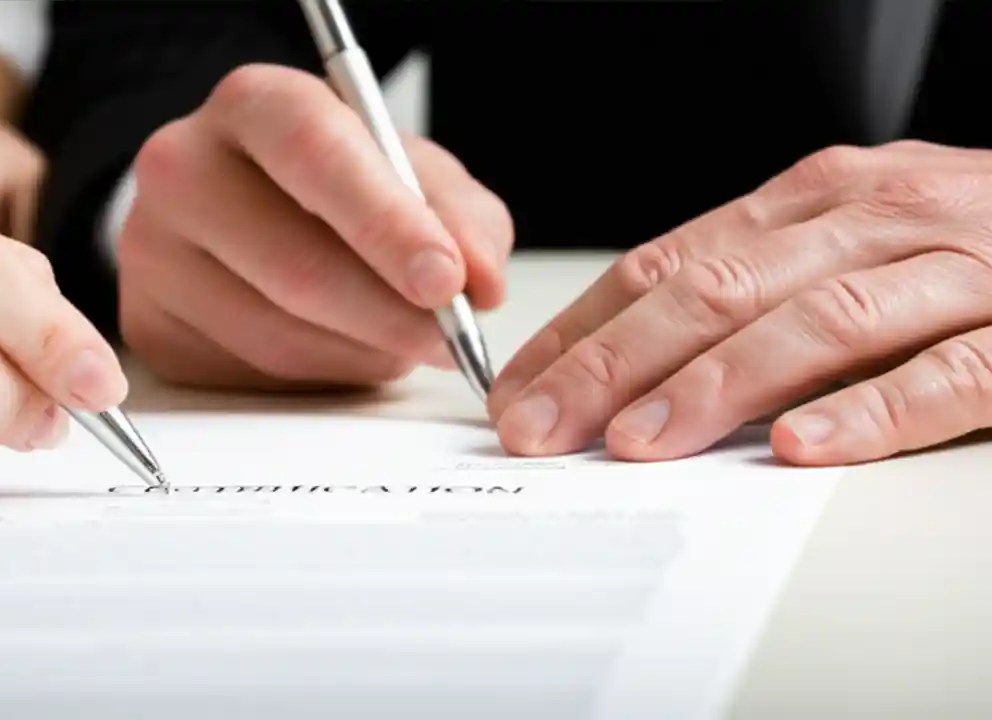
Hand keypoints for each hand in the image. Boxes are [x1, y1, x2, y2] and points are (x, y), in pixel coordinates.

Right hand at [117, 64, 512, 388]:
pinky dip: (322, 376)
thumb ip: (459, 216)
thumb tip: (480, 284)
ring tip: (402, 340)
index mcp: (254, 105)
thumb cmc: (333, 186)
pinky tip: (344, 350)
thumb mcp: (409, 173)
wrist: (233, 210)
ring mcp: (152, 253)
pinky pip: (253, 376)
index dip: (387, 223)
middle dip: (391, 315)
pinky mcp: (149, 326)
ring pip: (278, 334)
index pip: (316, 153)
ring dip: (364, 353)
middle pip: (294, 263)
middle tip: (450, 340)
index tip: (447, 280)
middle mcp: (182, 168)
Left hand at [489, 141, 991, 465]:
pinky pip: (947, 372)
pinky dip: (873, 409)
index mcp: (810, 200)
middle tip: (542, 426)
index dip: (583, 329)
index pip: (666, 263)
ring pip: (818, 322)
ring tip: (640, 441)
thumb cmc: (954, 244)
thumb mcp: (836, 241)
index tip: (518, 391)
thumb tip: (622, 361)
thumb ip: (746, 286)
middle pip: (718, 291)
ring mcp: (951, 272)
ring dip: (718, 386)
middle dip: (614, 363)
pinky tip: (807, 447)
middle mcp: (870, 221)